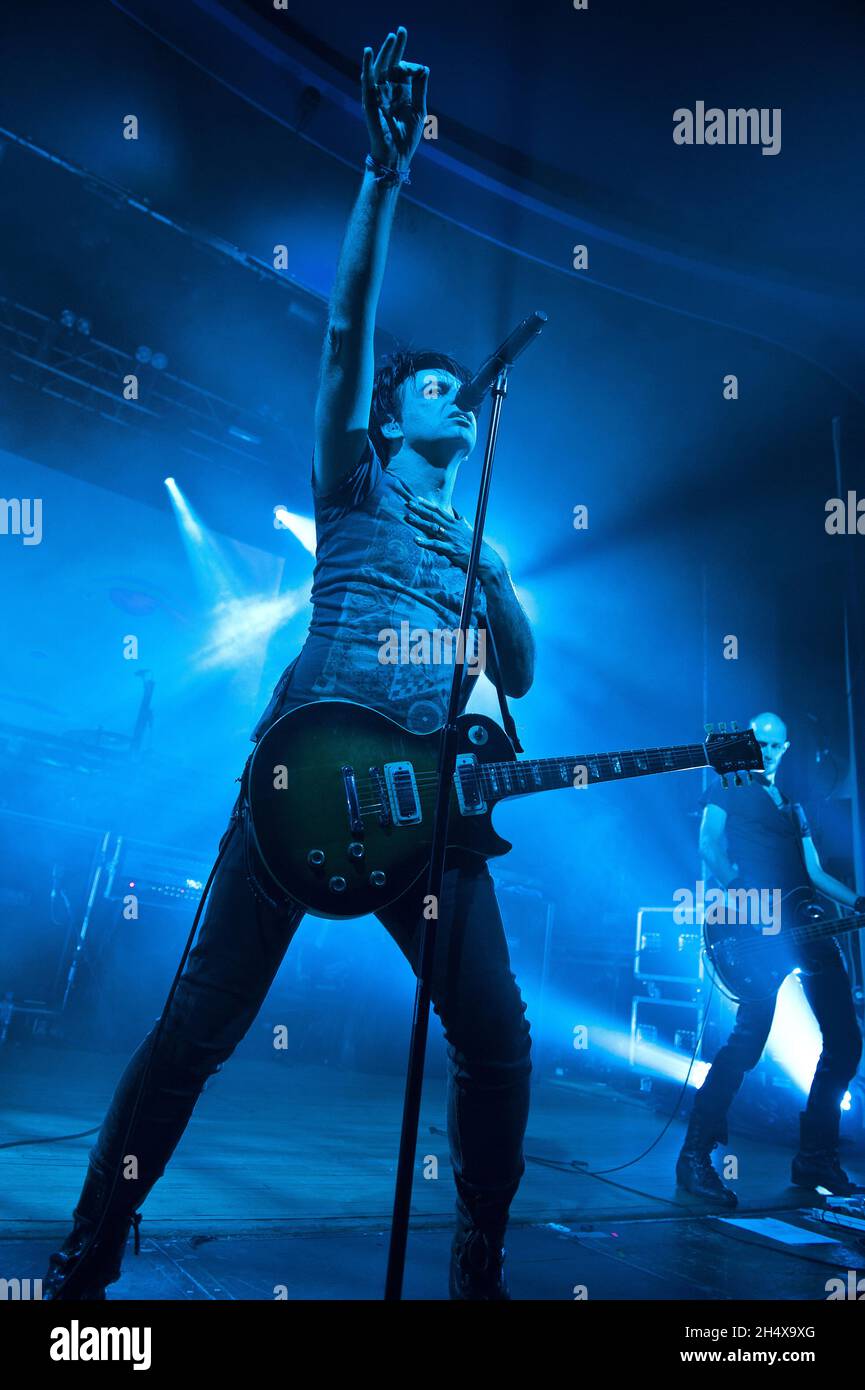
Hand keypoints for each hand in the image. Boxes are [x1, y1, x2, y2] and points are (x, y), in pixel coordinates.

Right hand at [361, 27, 428, 170]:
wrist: (396, 156)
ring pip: (379, 69)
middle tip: (400, 30)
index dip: (408, 62)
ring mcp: (377, 96)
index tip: (418, 69)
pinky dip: (367, 66)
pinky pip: (366, 81)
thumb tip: (424, 67)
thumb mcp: (419, 110)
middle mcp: (388, 91)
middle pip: (390, 64)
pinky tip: (369, 53)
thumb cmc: (407, 137)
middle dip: (396, 48)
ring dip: (383, 52)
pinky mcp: (368, 102)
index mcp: (400, 93)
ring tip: (391, 38)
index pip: (401, 69)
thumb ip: (420, 88)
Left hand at [402, 491, 501, 581]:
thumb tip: (460, 516)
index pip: (439, 511)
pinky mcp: (451, 550)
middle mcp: (452, 529)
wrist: (484, 558)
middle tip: (409, 504)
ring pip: (432, 528)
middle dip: (420, 509)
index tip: (417, 499)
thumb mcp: (469, 530)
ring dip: (419, 522)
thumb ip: (462, 522)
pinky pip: (436, 545)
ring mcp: (451, 538)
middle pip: (433, 516)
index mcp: (455, 524)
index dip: (427, 504)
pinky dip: (425, 542)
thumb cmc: (476, 545)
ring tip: (408, 518)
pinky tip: (416, 540)